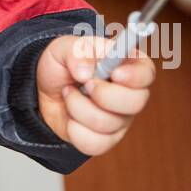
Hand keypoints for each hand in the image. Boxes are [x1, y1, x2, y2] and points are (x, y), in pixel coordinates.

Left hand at [35, 33, 155, 156]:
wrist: (44, 93)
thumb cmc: (62, 66)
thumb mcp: (63, 47)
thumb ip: (77, 52)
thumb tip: (86, 72)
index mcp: (127, 65)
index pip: (146, 73)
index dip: (134, 76)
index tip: (114, 74)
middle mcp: (130, 94)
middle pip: (135, 103)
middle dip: (103, 94)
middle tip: (85, 83)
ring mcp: (120, 120)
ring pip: (108, 123)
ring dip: (78, 107)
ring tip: (70, 93)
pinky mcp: (106, 140)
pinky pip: (94, 143)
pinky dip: (74, 129)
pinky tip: (71, 116)